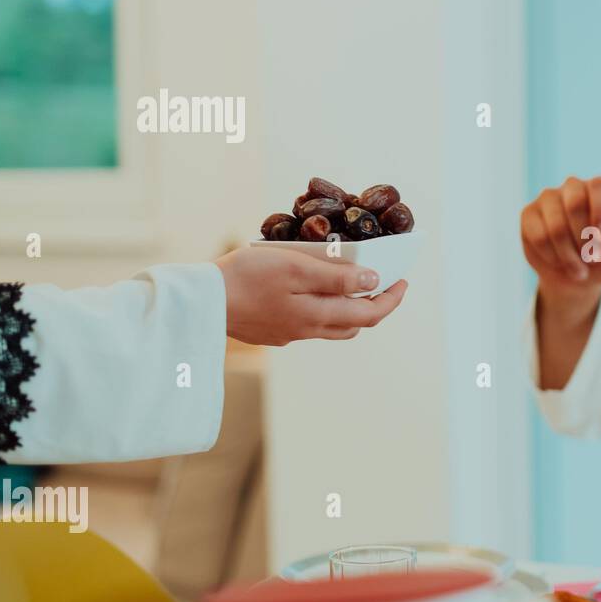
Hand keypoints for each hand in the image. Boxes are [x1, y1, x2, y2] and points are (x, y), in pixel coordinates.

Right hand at [217, 247, 407, 345]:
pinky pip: (306, 323)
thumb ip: (336, 276)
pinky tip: (310, 291)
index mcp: (317, 316)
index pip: (370, 313)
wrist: (198, 302)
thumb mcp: (296, 268)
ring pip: (331, 326)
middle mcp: (306, 330)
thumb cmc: (245, 278)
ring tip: (351, 285)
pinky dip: (321, 309)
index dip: (391, 299)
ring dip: (348, 309)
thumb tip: (373, 281)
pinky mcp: (269, 331)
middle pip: (354, 323)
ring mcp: (286, 334)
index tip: (403, 280)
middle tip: (383, 282)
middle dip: (374, 305)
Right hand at [520, 176, 600, 307]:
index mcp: (598, 190)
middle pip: (574, 205)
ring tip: (579, 271)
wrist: (576, 276)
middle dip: (585, 240)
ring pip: (556, 227)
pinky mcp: (529, 214)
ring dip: (569, 256)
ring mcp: (548, 199)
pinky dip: (552, 257)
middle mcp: (572, 187)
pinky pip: (539, 237)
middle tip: (592, 259)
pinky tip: (559, 263)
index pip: (599, 186)